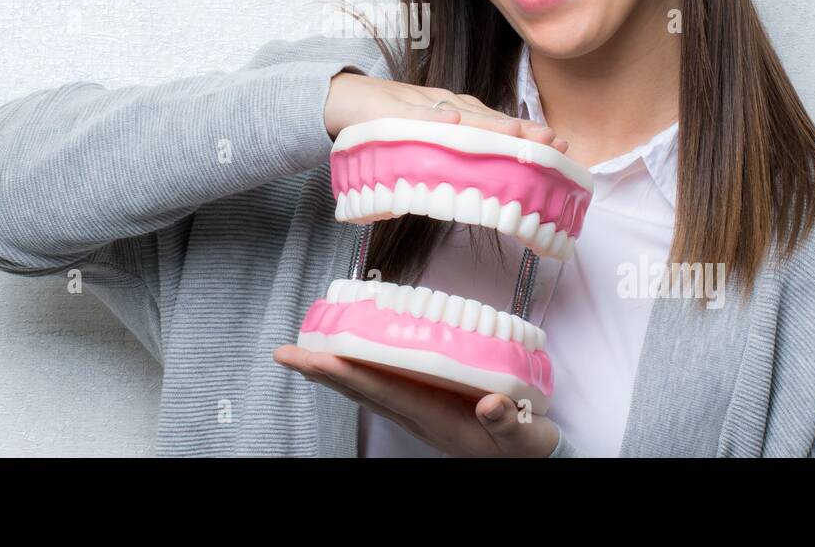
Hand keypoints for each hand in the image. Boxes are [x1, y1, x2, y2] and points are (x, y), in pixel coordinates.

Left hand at [274, 344, 560, 456]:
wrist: (529, 462)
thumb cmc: (525, 448)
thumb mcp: (522, 437)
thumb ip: (506, 422)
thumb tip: (489, 405)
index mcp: (435, 418)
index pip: (382, 391)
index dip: (346, 374)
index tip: (313, 360)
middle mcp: (417, 414)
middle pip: (360, 390)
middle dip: (321, 371)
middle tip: (285, 352)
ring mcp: (418, 411)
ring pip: (366, 388)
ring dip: (332, 371)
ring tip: (301, 353)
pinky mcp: (426, 404)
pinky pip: (382, 385)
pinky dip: (357, 371)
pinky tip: (345, 358)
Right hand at [323, 73, 568, 153]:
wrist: (341, 99)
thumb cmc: (384, 120)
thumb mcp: (420, 136)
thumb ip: (446, 146)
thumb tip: (472, 172)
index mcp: (452, 114)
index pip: (494, 124)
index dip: (524, 134)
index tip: (555, 144)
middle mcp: (443, 108)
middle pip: (487, 119)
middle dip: (520, 131)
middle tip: (551, 142)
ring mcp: (420, 107)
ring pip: (461, 116)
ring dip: (490, 126)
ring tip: (518, 135)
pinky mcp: (394, 110)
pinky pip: (419, 115)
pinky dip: (435, 118)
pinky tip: (455, 123)